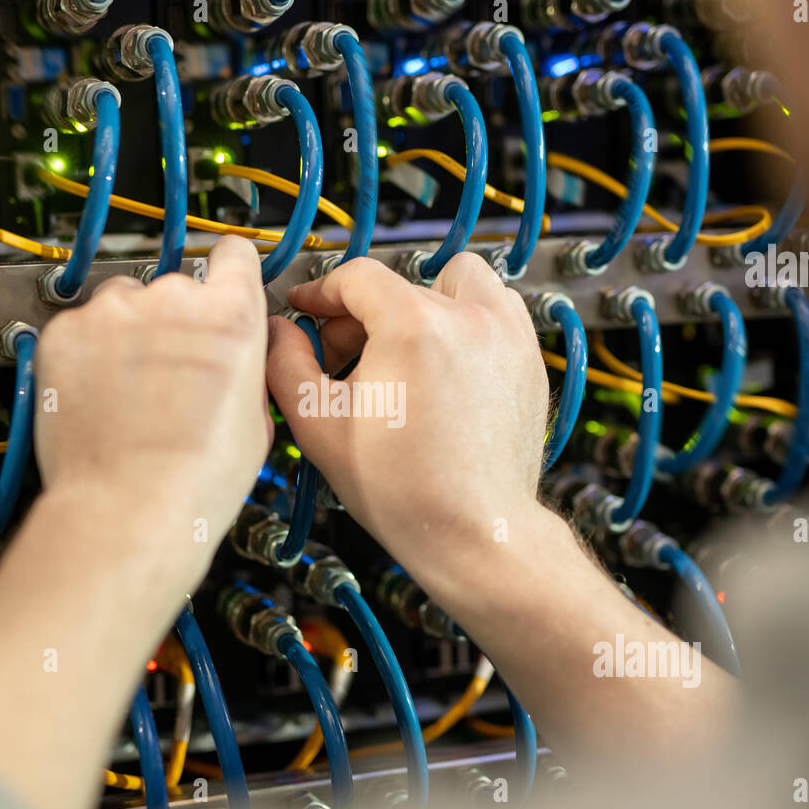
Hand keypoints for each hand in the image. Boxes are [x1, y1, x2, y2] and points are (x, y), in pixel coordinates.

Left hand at [35, 236, 272, 549]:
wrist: (130, 509)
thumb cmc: (197, 478)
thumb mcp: (256, 418)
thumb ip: (245, 364)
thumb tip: (233, 357)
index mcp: (231, 315)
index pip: (233, 254)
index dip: (227, 272)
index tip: (218, 283)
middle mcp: (173, 299)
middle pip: (175, 288)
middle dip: (174, 322)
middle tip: (170, 375)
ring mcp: (113, 311)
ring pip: (125, 305)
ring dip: (129, 334)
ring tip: (131, 392)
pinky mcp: (64, 331)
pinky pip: (81, 329)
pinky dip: (87, 354)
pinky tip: (100, 398)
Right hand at [267, 253, 548, 596]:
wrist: (475, 532)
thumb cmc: (401, 489)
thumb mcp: (319, 425)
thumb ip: (286, 364)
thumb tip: (280, 330)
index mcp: (414, 325)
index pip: (357, 276)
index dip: (321, 292)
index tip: (306, 310)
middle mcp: (469, 317)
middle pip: (401, 285)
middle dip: (365, 314)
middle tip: (345, 360)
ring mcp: (508, 336)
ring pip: (460, 282)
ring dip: (426, 303)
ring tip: (403, 352)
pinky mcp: (528, 359)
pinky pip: (496, 311)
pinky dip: (467, 322)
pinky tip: (443, 367)